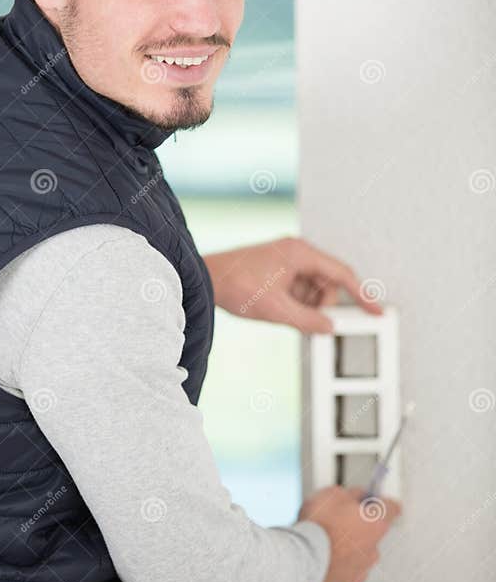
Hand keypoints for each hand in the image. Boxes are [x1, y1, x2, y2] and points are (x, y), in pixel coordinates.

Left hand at [203, 235, 383, 334]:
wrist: (204, 279)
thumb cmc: (235, 284)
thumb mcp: (276, 310)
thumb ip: (308, 321)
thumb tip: (330, 328)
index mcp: (301, 253)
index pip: (342, 274)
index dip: (362, 295)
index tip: (376, 311)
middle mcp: (296, 252)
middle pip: (327, 284)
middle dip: (322, 306)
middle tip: (310, 323)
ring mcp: (285, 261)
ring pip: (312, 290)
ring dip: (305, 307)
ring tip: (284, 315)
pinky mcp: (276, 270)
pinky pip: (297, 290)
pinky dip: (295, 304)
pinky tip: (280, 311)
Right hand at [298, 485, 401, 581]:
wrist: (301, 560)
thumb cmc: (318, 527)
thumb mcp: (332, 494)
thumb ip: (350, 495)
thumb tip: (353, 497)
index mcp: (375, 524)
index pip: (392, 507)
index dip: (380, 501)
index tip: (373, 499)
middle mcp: (374, 550)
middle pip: (373, 534)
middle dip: (358, 526)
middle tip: (338, 520)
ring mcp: (361, 571)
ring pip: (359, 555)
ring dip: (347, 548)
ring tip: (325, 541)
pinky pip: (344, 572)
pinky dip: (335, 565)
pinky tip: (320, 557)